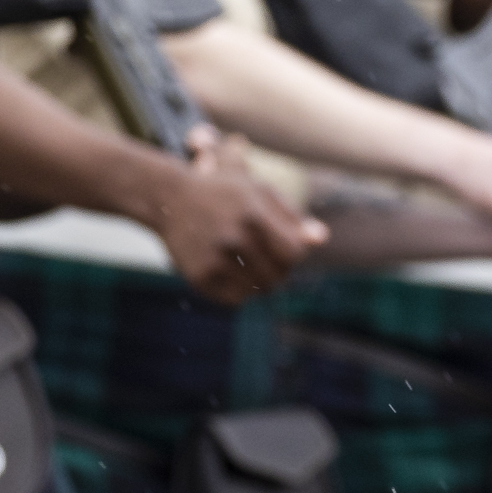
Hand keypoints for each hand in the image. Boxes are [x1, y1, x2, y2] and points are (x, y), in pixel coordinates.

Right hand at [156, 134, 327, 304]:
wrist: (170, 198)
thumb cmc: (223, 192)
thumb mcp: (258, 192)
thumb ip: (292, 216)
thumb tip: (322, 239)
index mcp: (254, 213)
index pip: (295, 253)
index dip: (293, 253)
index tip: (282, 245)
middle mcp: (235, 238)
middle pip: (278, 275)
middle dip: (278, 269)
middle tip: (263, 255)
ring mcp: (216, 260)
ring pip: (258, 290)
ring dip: (258, 281)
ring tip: (245, 262)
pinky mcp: (200, 277)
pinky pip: (235, 300)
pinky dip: (237, 291)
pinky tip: (228, 271)